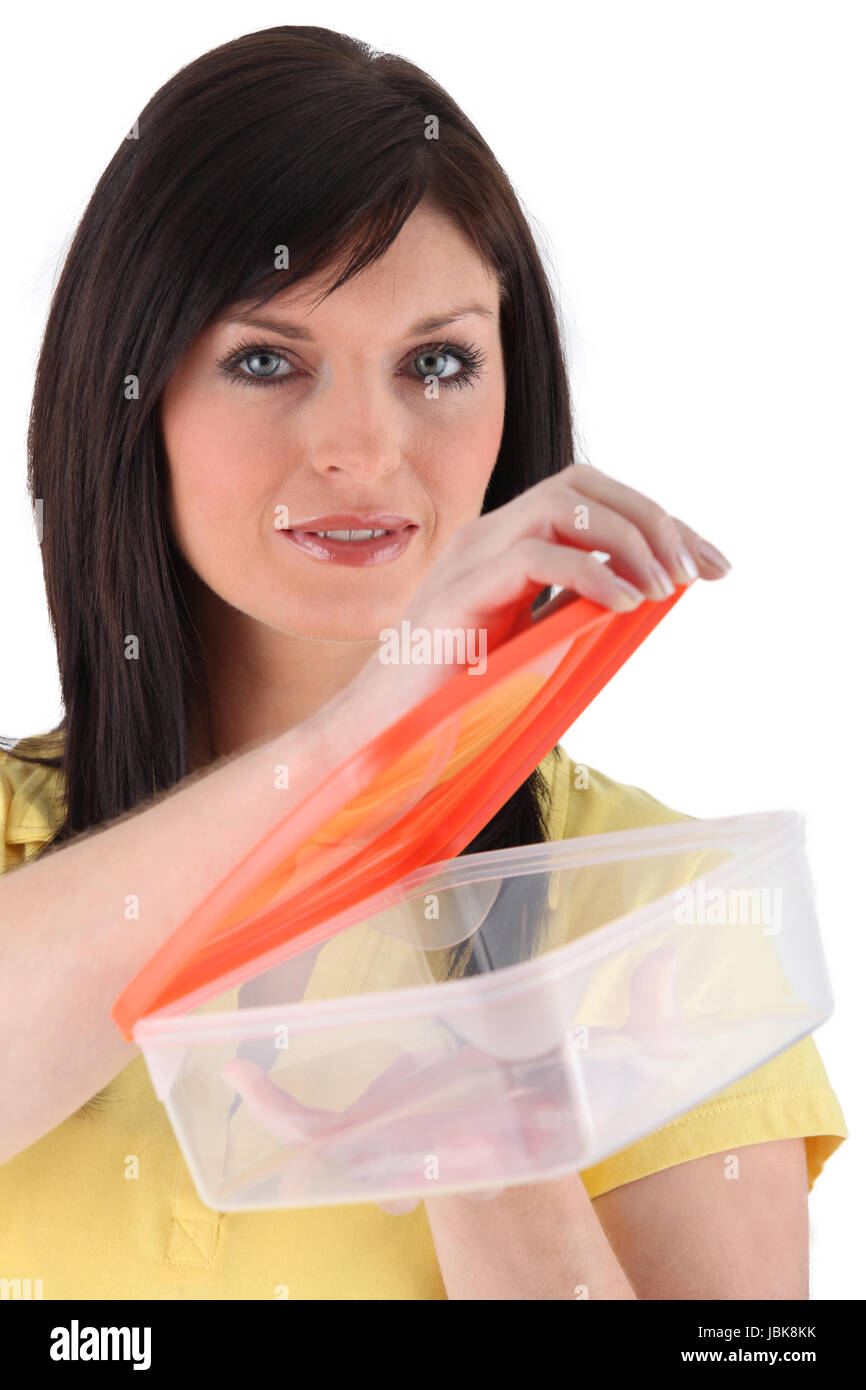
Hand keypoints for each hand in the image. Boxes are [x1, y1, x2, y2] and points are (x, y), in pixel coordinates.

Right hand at [346, 460, 730, 720]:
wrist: (387, 733)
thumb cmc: (460, 700)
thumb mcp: (538, 645)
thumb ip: (581, 613)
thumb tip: (652, 594)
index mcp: (507, 544)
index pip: (591, 498)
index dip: (657, 520)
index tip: (711, 564)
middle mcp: (488, 537)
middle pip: (583, 483)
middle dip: (653, 518)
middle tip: (697, 569)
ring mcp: (469, 558)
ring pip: (562, 505)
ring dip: (629, 539)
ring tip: (666, 587)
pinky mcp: (457, 593)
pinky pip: (534, 557)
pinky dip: (591, 575)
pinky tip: (628, 605)